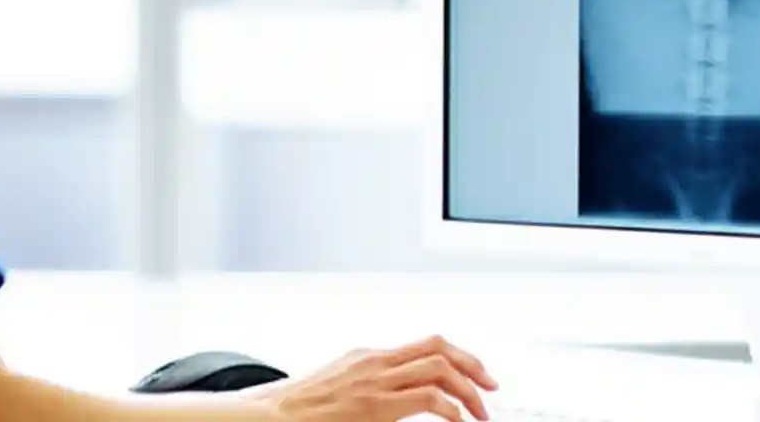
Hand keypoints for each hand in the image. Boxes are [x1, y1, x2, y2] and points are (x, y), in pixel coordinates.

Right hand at [247, 335, 498, 420]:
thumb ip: (369, 386)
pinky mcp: (374, 404)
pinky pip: (427, 397)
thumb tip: (395, 400)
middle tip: (491, 389)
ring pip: (440, 368)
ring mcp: (376, 380)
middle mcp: (376, 361)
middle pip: (440, 348)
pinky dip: (452, 409)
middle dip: (473, 366)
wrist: (268, 416)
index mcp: (370, 356)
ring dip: (468, 389)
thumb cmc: (298, 411)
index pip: (426, 344)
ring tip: (481, 412)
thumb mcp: (338, 386)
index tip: (476, 376)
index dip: (458, 357)